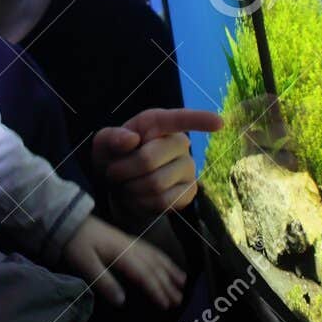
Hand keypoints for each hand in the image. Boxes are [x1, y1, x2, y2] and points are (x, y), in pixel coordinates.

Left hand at [61, 215, 184, 309]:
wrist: (70, 221)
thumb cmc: (76, 243)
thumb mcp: (85, 264)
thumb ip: (104, 282)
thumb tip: (122, 302)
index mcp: (123, 254)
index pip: (144, 275)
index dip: (156, 290)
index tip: (166, 305)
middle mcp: (132, 247)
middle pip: (154, 267)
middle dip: (168, 284)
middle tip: (180, 301)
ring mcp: (131, 242)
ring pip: (156, 257)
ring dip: (171, 270)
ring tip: (184, 283)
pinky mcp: (128, 240)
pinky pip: (151, 250)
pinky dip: (163, 258)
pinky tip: (168, 264)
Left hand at [92, 107, 223, 221]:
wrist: (120, 189)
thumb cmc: (113, 158)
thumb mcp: (103, 145)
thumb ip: (112, 138)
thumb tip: (131, 138)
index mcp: (158, 123)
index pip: (180, 119)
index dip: (199, 120)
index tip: (218, 123)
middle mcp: (179, 143)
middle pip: (148, 159)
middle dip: (122, 170)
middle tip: (113, 173)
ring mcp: (188, 168)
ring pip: (155, 184)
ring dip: (130, 189)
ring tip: (125, 185)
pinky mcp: (190, 192)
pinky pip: (164, 202)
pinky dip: (142, 203)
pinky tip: (137, 197)